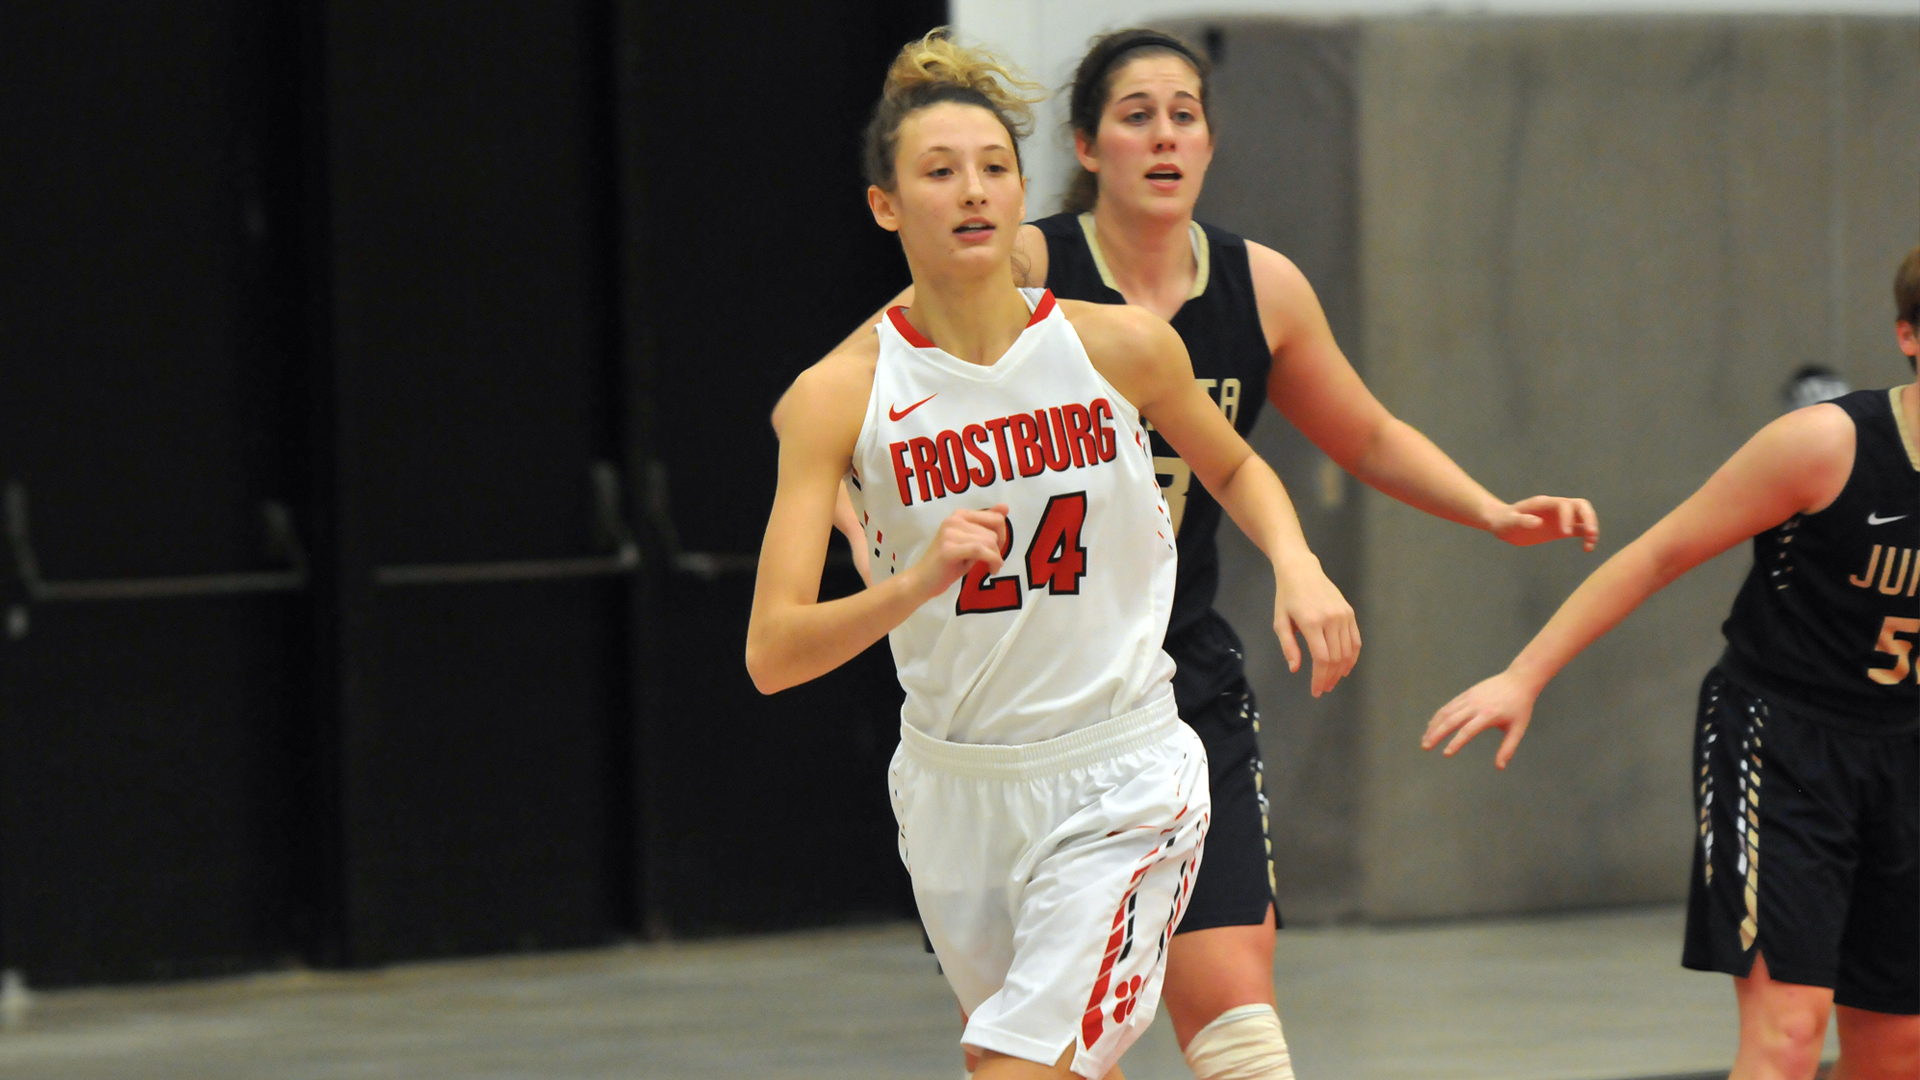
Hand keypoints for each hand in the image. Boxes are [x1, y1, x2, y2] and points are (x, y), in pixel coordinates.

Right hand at [905, 504, 1008, 599]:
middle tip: (991, 561)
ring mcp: (950, 533)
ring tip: (989, 568)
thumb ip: (986, 525)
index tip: (996, 549)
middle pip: (994, 531)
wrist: (922, 581)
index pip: (996, 517)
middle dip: (998, 549)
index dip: (1002, 535)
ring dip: (995, 558)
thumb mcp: (971, 541)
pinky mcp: (949, 549)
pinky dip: (991, 560)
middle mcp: (954, 519)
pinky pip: (980, 550)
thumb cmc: (948, 564)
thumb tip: (1005, 506)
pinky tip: (991, 570)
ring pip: (989, 541)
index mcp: (960, 514)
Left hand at [1272, 555, 1359, 696]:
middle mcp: (1331, 619)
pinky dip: (1353, 657)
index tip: (1316, 691)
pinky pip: (1356, 641)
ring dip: (1342, 671)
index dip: (1320, 678)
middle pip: (1336, 658)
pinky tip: (1346, 668)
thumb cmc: (1287, 597)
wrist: (1302, 571)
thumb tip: (1295, 669)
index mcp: (1311, 622)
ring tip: (1333, 681)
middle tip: (1324, 688)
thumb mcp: (1280, 621)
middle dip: (1330, 678)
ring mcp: (1343, 615)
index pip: (1321, 659)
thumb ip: (1288, 646)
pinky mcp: (1350, 613)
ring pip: (1348, 652)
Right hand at [1423, 670, 1539, 768]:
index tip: (1446, 754)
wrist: (1518, 680)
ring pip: (1446, 712)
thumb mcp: (1518, 729)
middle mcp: (1475, 706)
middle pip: (1451, 720)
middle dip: (1436, 734)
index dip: (1456, 743)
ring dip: (1433, 726)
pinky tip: (1432, 725)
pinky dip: (1438, 716)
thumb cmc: (1520, 707)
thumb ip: (1508, 748)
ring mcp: (1469, 698)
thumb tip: (1500, 767)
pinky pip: (1449, 706)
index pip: (1468, 731)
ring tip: (1425, 739)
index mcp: (1488, 715)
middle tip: (1425, 747)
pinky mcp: (1466, 694)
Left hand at [1488, 496, 1598, 551]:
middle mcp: (1556, 508)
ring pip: (1583, 516)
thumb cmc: (1504, 521)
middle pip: (1580, 505)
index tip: (1565, 534)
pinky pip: (1579, 529)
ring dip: (1591, 528)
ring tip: (1590, 545)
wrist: (1503, 524)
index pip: (1563, 505)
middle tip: (1590, 535)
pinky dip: (1586, 537)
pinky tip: (1587, 549)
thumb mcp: (1508, 522)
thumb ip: (1522, 521)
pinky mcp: (1561, 529)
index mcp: (1543, 504)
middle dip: (1588, 518)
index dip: (1567, 517)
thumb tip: (1538, 523)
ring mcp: (1560, 518)